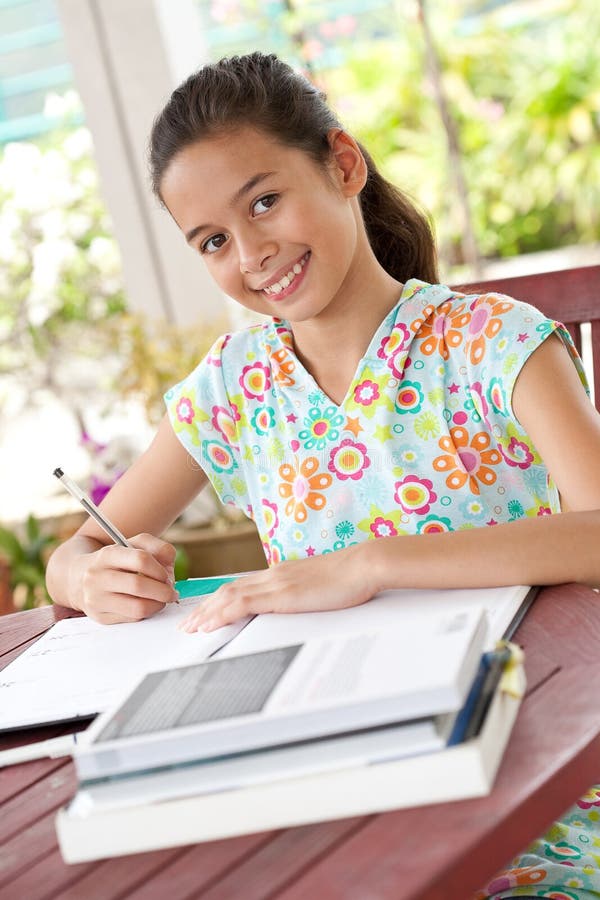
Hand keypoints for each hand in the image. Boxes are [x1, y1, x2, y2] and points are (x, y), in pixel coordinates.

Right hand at [76, 533, 179, 624]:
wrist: (78, 578)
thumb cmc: (115, 561)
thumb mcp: (134, 545)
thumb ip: (158, 548)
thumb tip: (170, 568)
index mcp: (107, 555)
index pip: (141, 559)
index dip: (160, 570)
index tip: (167, 576)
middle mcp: (97, 577)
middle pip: (139, 586)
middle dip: (163, 591)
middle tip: (171, 592)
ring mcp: (96, 599)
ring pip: (137, 607)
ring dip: (158, 605)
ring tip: (162, 600)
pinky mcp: (99, 617)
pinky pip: (132, 619)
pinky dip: (146, 612)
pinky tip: (147, 604)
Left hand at [178, 543, 375, 632]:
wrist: (364, 565)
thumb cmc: (351, 577)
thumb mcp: (321, 587)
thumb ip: (305, 595)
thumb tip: (300, 605)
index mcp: (281, 574)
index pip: (242, 586)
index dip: (221, 599)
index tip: (206, 611)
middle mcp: (273, 575)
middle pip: (229, 590)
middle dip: (206, 608)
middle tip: (187, 624)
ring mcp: (275, 583)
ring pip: (229, 596)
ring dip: (207, 612)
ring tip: (191, 627)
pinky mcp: (281, 594)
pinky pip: (242, 604)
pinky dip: (221, 613)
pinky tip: (209, 624)